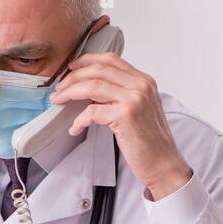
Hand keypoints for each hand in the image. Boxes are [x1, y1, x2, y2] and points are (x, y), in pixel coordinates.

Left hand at [50, 52, 192, 199]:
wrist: (164, 164)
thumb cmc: (150, 142)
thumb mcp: (140, 108)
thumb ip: (122, 94)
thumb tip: (91, 88)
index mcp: (144, 81)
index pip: (111, 59)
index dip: (87, 60)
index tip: (71, 68)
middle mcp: (141, 86)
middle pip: (98, 69)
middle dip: (73, 77)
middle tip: (59, 88)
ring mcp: (134, 99)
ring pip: (92, 86)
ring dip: (70, 93)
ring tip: (59, 101)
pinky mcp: (125, 116)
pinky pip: (92, 111)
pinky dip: (78, 120)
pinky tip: (75, 128)